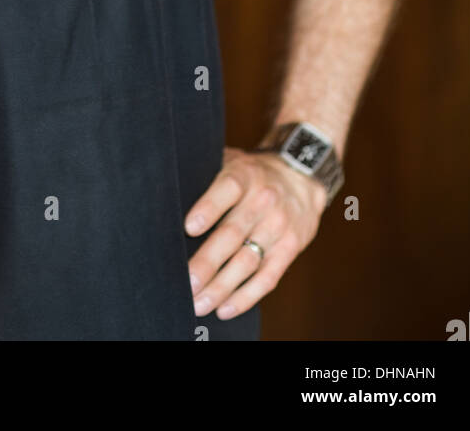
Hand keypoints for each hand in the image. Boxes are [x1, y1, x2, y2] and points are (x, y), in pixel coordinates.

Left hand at [183, 146, 324, 320]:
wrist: (301, 177)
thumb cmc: (253, 174)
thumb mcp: (233, 162)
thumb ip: (208, 175)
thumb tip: (168, 194)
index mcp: (244, 176)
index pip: (227, 189)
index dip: (208, 208)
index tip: (189, 228)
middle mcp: (262, 201)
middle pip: (232, 234)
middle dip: (208, 262)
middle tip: (187, 283)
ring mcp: (278, 226)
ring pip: (248, 261)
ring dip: (222, 286)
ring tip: (200, 303)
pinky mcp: (289, 248)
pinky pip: (268, 277)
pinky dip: (246, 296)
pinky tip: (226, 308)